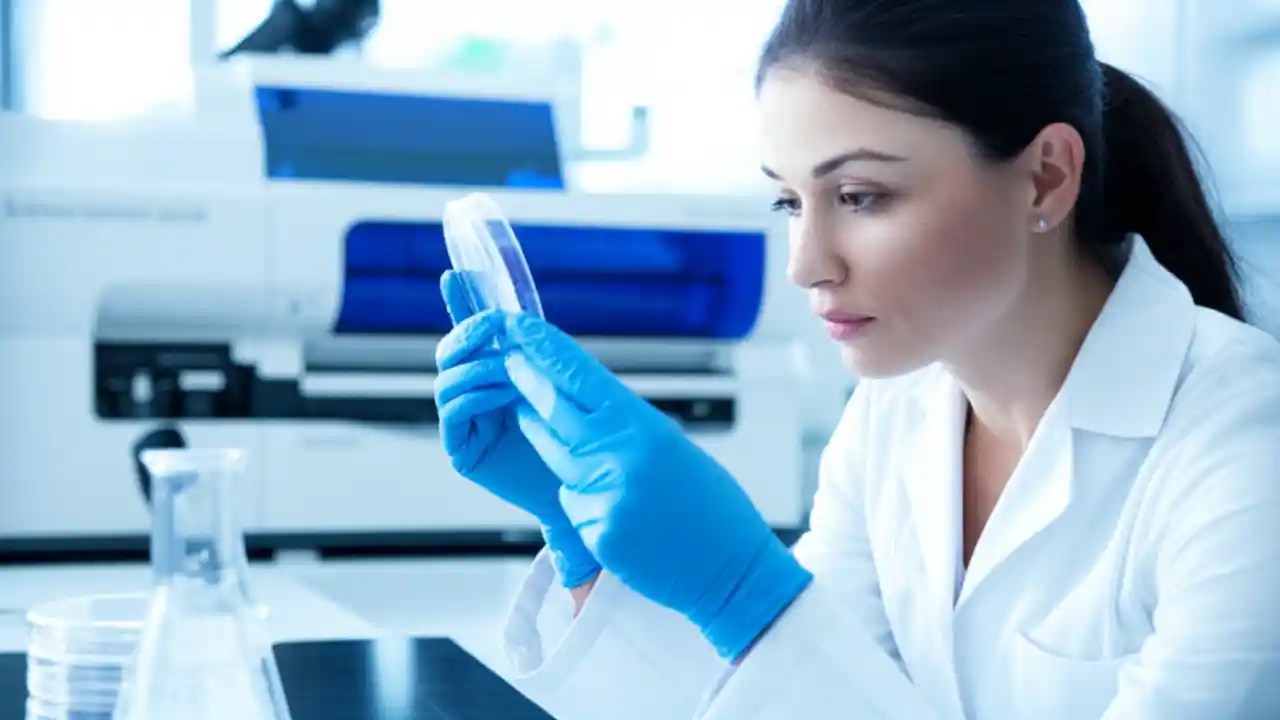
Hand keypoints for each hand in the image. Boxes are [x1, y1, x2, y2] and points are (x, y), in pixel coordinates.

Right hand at [433, 272, 599, 586]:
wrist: (584, 488)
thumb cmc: (575, 436)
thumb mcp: (559, 383)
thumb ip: (538, 350)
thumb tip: (520, 315)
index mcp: (495, 371)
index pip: (471, 330)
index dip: (460, 302)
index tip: (455, 275)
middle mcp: (475, 392)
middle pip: (451, 350)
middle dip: (468, 332)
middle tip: (493, 326)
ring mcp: (466, 420)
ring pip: (449, 379)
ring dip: (478, 367)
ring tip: (510, 371)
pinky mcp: (463, 449)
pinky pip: (453, 412)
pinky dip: (473, 396)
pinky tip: (499, 395)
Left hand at [500, 313, 812, 659]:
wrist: (731, 570)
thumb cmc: (709, 509)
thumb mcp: (672, 449)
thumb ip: (626, 428)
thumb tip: (584, 407)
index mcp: (645, 427)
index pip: (583, 377)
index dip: (546, 349)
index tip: (519, 327)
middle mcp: (623, 454)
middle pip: (555, 411)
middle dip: (527, 384)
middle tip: (506, 361)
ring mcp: (607, 493)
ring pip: (557, 459)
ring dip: (550, 444)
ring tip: (562, 439)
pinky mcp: (598, 531)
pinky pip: (572, 505)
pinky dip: (584, 504)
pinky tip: (620, 517)